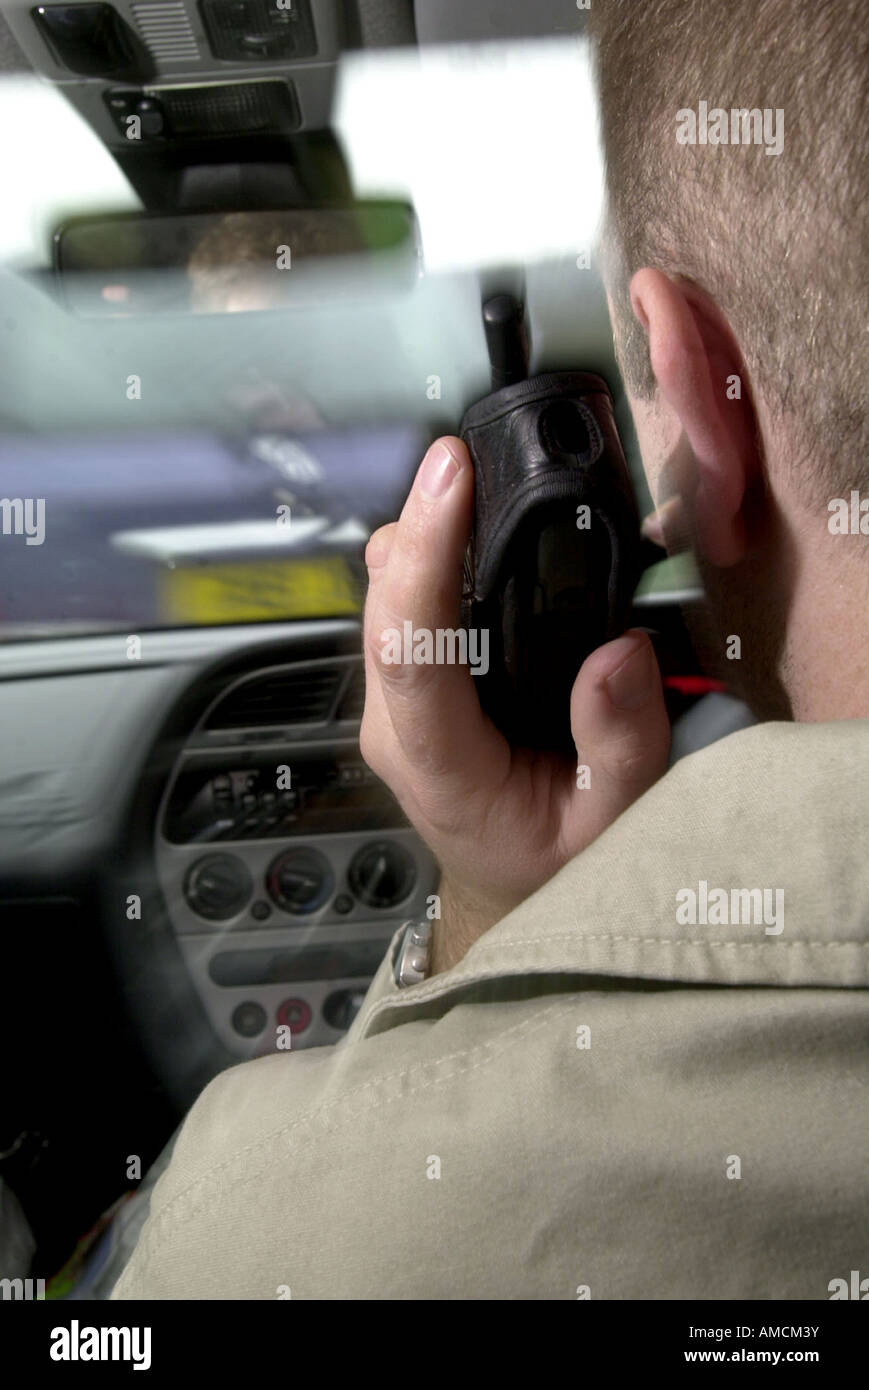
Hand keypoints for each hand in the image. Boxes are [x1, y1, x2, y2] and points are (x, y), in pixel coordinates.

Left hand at [361, 437, 670, 971]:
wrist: (510, 881)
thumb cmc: (554, 858)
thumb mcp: (609, 822)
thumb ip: (618, 743)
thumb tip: (617, 647)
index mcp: (439, 765)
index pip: (409, 651)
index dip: (425, 557)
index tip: (451, 477)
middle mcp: (393, 725)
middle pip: (384, 604)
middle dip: (421, 522)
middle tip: (469, 455)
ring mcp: (389, 701)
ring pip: (383, 595)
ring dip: (423, 533)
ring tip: (474, 480)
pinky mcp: (401, 682)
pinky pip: (401, 604)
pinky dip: (431, 555)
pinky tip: (469, 525)